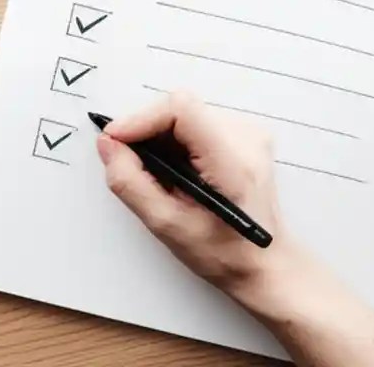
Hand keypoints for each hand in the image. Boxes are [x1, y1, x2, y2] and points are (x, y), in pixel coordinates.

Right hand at [95, 90, 285, 292]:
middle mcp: (245, 139)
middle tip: (132, 165)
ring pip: (185, 115)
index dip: (141, 120)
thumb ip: (130, 182)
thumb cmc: (225, 253)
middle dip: (146, 132)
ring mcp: (248, 134)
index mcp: (231, 162)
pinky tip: (178, 171)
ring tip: (159, 175)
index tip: (115, 140)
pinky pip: (197, 123)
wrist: (265, 263)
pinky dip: (176, 141)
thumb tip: (108, 145)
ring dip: (161, 138)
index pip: (181, 110)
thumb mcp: (166, 225)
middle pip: (179, 110)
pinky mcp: (244, 135)